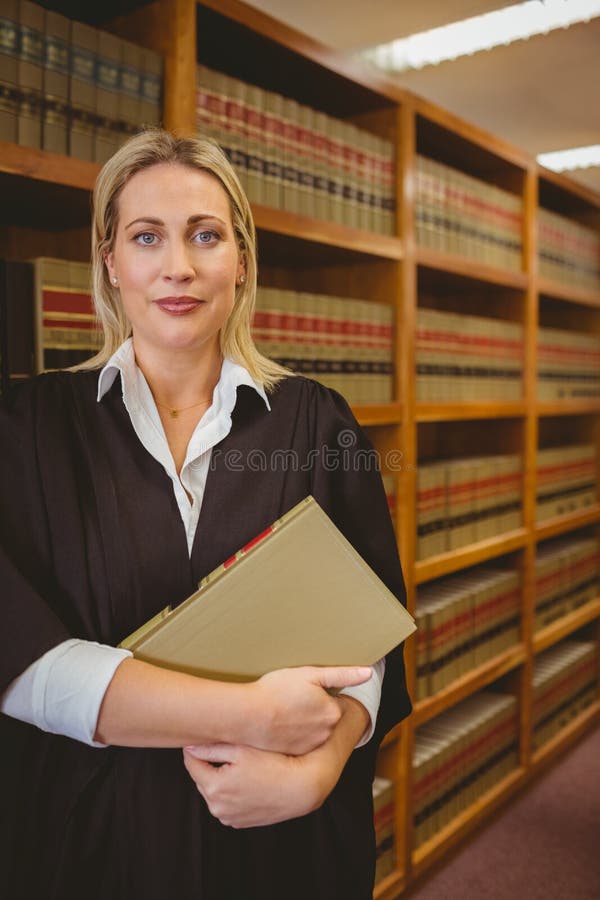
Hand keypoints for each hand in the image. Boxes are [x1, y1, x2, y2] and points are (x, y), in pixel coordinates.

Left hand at [183, 742, 336, 828]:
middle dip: (209, 764)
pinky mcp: (239, 822)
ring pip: (214, 791)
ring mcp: (228, 817)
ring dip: (219, 778)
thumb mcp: (241, 749)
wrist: (300, 788)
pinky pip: (227, 803)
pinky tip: (247, 780)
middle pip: (202, 778)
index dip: (195, 748)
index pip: (191, 763)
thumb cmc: (273, 763)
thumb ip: (211, 748)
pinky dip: (231, 793)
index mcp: (214, 787)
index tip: (201, 737)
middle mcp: (217, 807)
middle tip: (226, 749)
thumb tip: (189, 746)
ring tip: (240, 765)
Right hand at [246, 665, 371, 754]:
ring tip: (282, 711)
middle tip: (290, 699)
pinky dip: (292, 735)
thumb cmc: (276, 690)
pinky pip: (298, 741)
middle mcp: (326, 733)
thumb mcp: (310, 674)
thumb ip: (342, 674)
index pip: (332, 700)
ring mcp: (310, 746)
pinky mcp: (294, 754)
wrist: (248, 716)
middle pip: (323, 716)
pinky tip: (278, 725)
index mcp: (333, 712)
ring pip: (311, 730)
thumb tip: (368, 672)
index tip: (301, 690)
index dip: (316, 692)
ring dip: (302, 722)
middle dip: (312, 709)